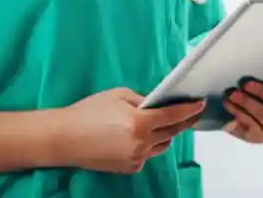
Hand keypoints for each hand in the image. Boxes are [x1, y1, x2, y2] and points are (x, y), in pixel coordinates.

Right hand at [51, 88, 204, 173]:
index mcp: (140, 122)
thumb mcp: (118, 95)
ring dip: (167, 134)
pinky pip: (148, 155)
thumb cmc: (88, 112)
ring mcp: (136, 158)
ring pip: (162, 146)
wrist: (63, 138)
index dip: (189, 109)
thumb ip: (143, 100)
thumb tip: (158, 104)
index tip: (199, 103)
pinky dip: (149, 146)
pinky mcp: (129, 168)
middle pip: (172, 132)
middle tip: (192, 112)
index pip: (173, 115)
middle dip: (183, 121)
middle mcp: (141, 143)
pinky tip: (142, 137)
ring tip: (166, 123)